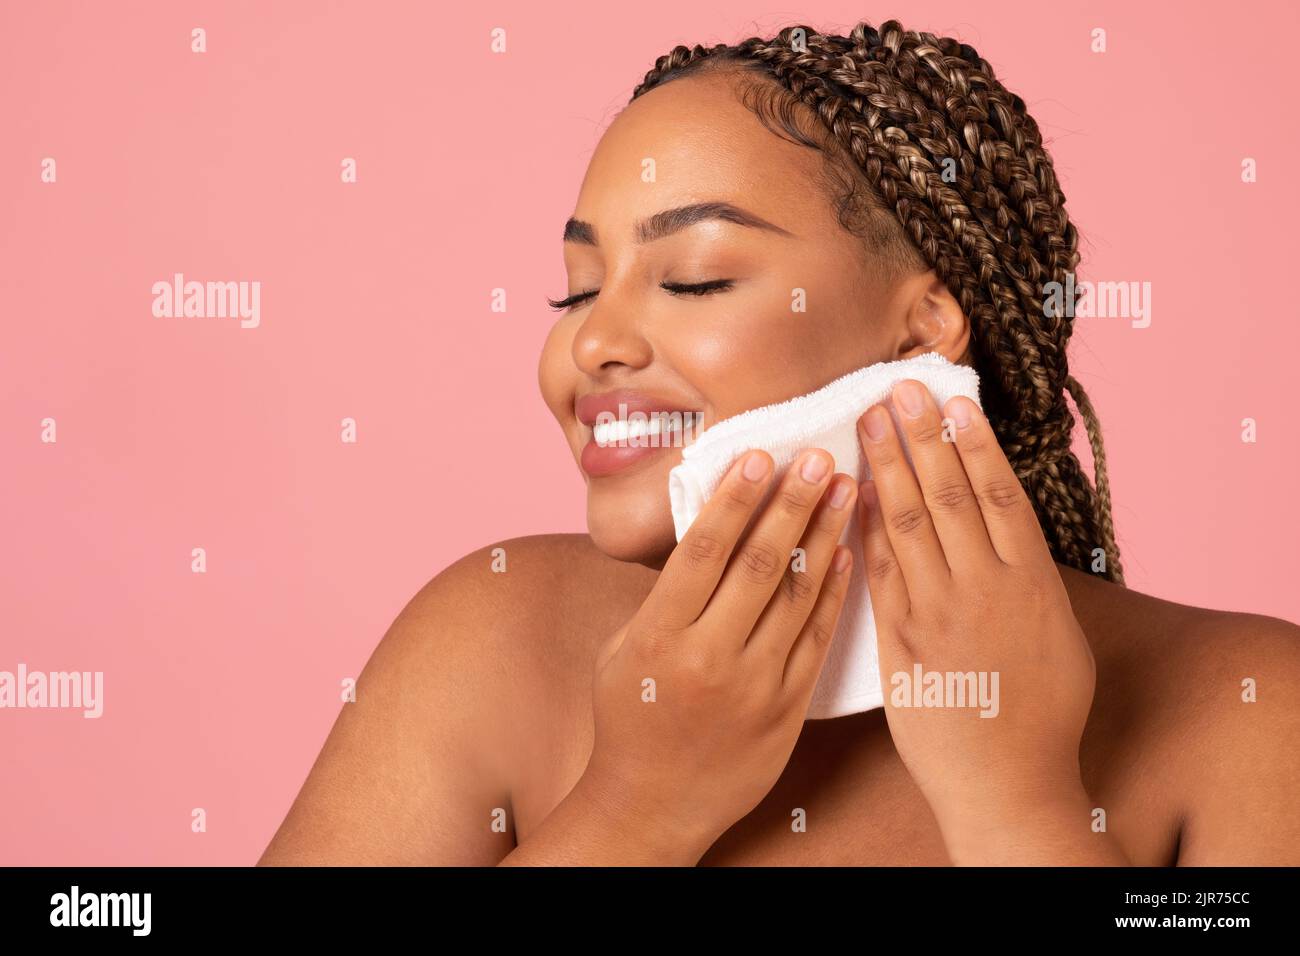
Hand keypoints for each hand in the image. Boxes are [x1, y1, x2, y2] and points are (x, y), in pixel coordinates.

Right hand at [582, 448, 856, 860]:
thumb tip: (706, 531)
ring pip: (796, 596)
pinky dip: (832, 594)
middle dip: (792, 504)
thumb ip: (663, 597)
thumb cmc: (630, 717)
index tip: (760, 455)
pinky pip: (815, 641)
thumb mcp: (624, 649)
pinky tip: (846, 554)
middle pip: (759, 565)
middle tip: (820, 456)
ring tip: (844, 489)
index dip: (735, 499)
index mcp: (660, 636)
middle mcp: (708, 658)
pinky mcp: (785, 711)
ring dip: (823, 537)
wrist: (650, 805)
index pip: (705, 551)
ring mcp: (752, 687)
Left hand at [856, 380, 1100, 861]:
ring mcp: (938, 613)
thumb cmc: (1041, 715)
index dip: (974, 444)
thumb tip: (1010, 534)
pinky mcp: (899, 640)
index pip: (1000, 495)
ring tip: (872, 419)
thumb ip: (1031, 581)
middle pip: (950, 496)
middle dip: (922, 437)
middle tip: (898, 386)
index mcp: (1032, 584)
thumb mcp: (1058, 638)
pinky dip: (864, 527)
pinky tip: (851, 491)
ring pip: (909, 524)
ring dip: (888, 467)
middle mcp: (984, 589)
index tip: (955, 401)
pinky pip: (879, 571)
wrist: (1006, 783)